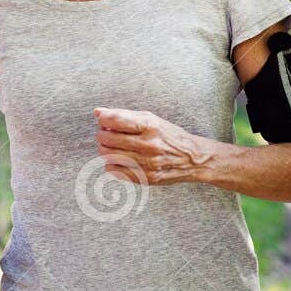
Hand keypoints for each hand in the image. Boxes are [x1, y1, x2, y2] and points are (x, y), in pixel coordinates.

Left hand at [94, 107, 210, 185]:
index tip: (102, 119)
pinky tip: (118, 159)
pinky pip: (115, 171)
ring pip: (108, 156)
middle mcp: (148, 145)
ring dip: (104, 149)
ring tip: (111, 146)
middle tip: (106, 133)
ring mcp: (146, 163)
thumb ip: (125, 115)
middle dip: (102, 134)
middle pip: (108, 138)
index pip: (115, 120)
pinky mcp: (145, 178)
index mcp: (151, 126)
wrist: (192, 159)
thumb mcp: (152, 120)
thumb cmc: (170, 136)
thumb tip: (98, 112)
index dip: (103, 118)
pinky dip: (111, 164)